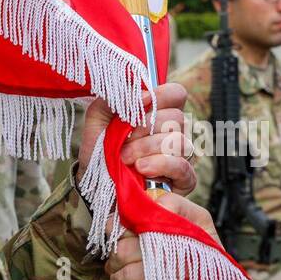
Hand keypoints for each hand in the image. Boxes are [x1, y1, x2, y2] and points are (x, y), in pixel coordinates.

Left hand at [78, 83, 194, 195]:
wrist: (96, 185)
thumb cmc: (100, 151)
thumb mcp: (98, 120)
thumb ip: (115, 99)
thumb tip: (144, 94)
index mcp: (160, 114)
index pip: (177, 94)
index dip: (161, 96)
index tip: (138, 105)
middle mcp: (175, 132)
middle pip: (176, 118)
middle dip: (145, 128)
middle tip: (124, 141)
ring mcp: (181, 156)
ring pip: (178, 141)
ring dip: (147, 148)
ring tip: (126, 159)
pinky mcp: (185, 180)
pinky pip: (182, 167)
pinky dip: (160, 165)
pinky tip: (141, 169)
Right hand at [105, 193, 218, 279]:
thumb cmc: (206, 261)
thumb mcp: (200, 225)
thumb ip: (179, 207)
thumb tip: (158, 203)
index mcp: (136, 237)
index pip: (115, 226)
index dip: (133, 229)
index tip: (155, 234)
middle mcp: (123, 260)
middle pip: (120, 252)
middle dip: (152, 257)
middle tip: (178, 263)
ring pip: (121, 276)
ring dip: (153, 279)